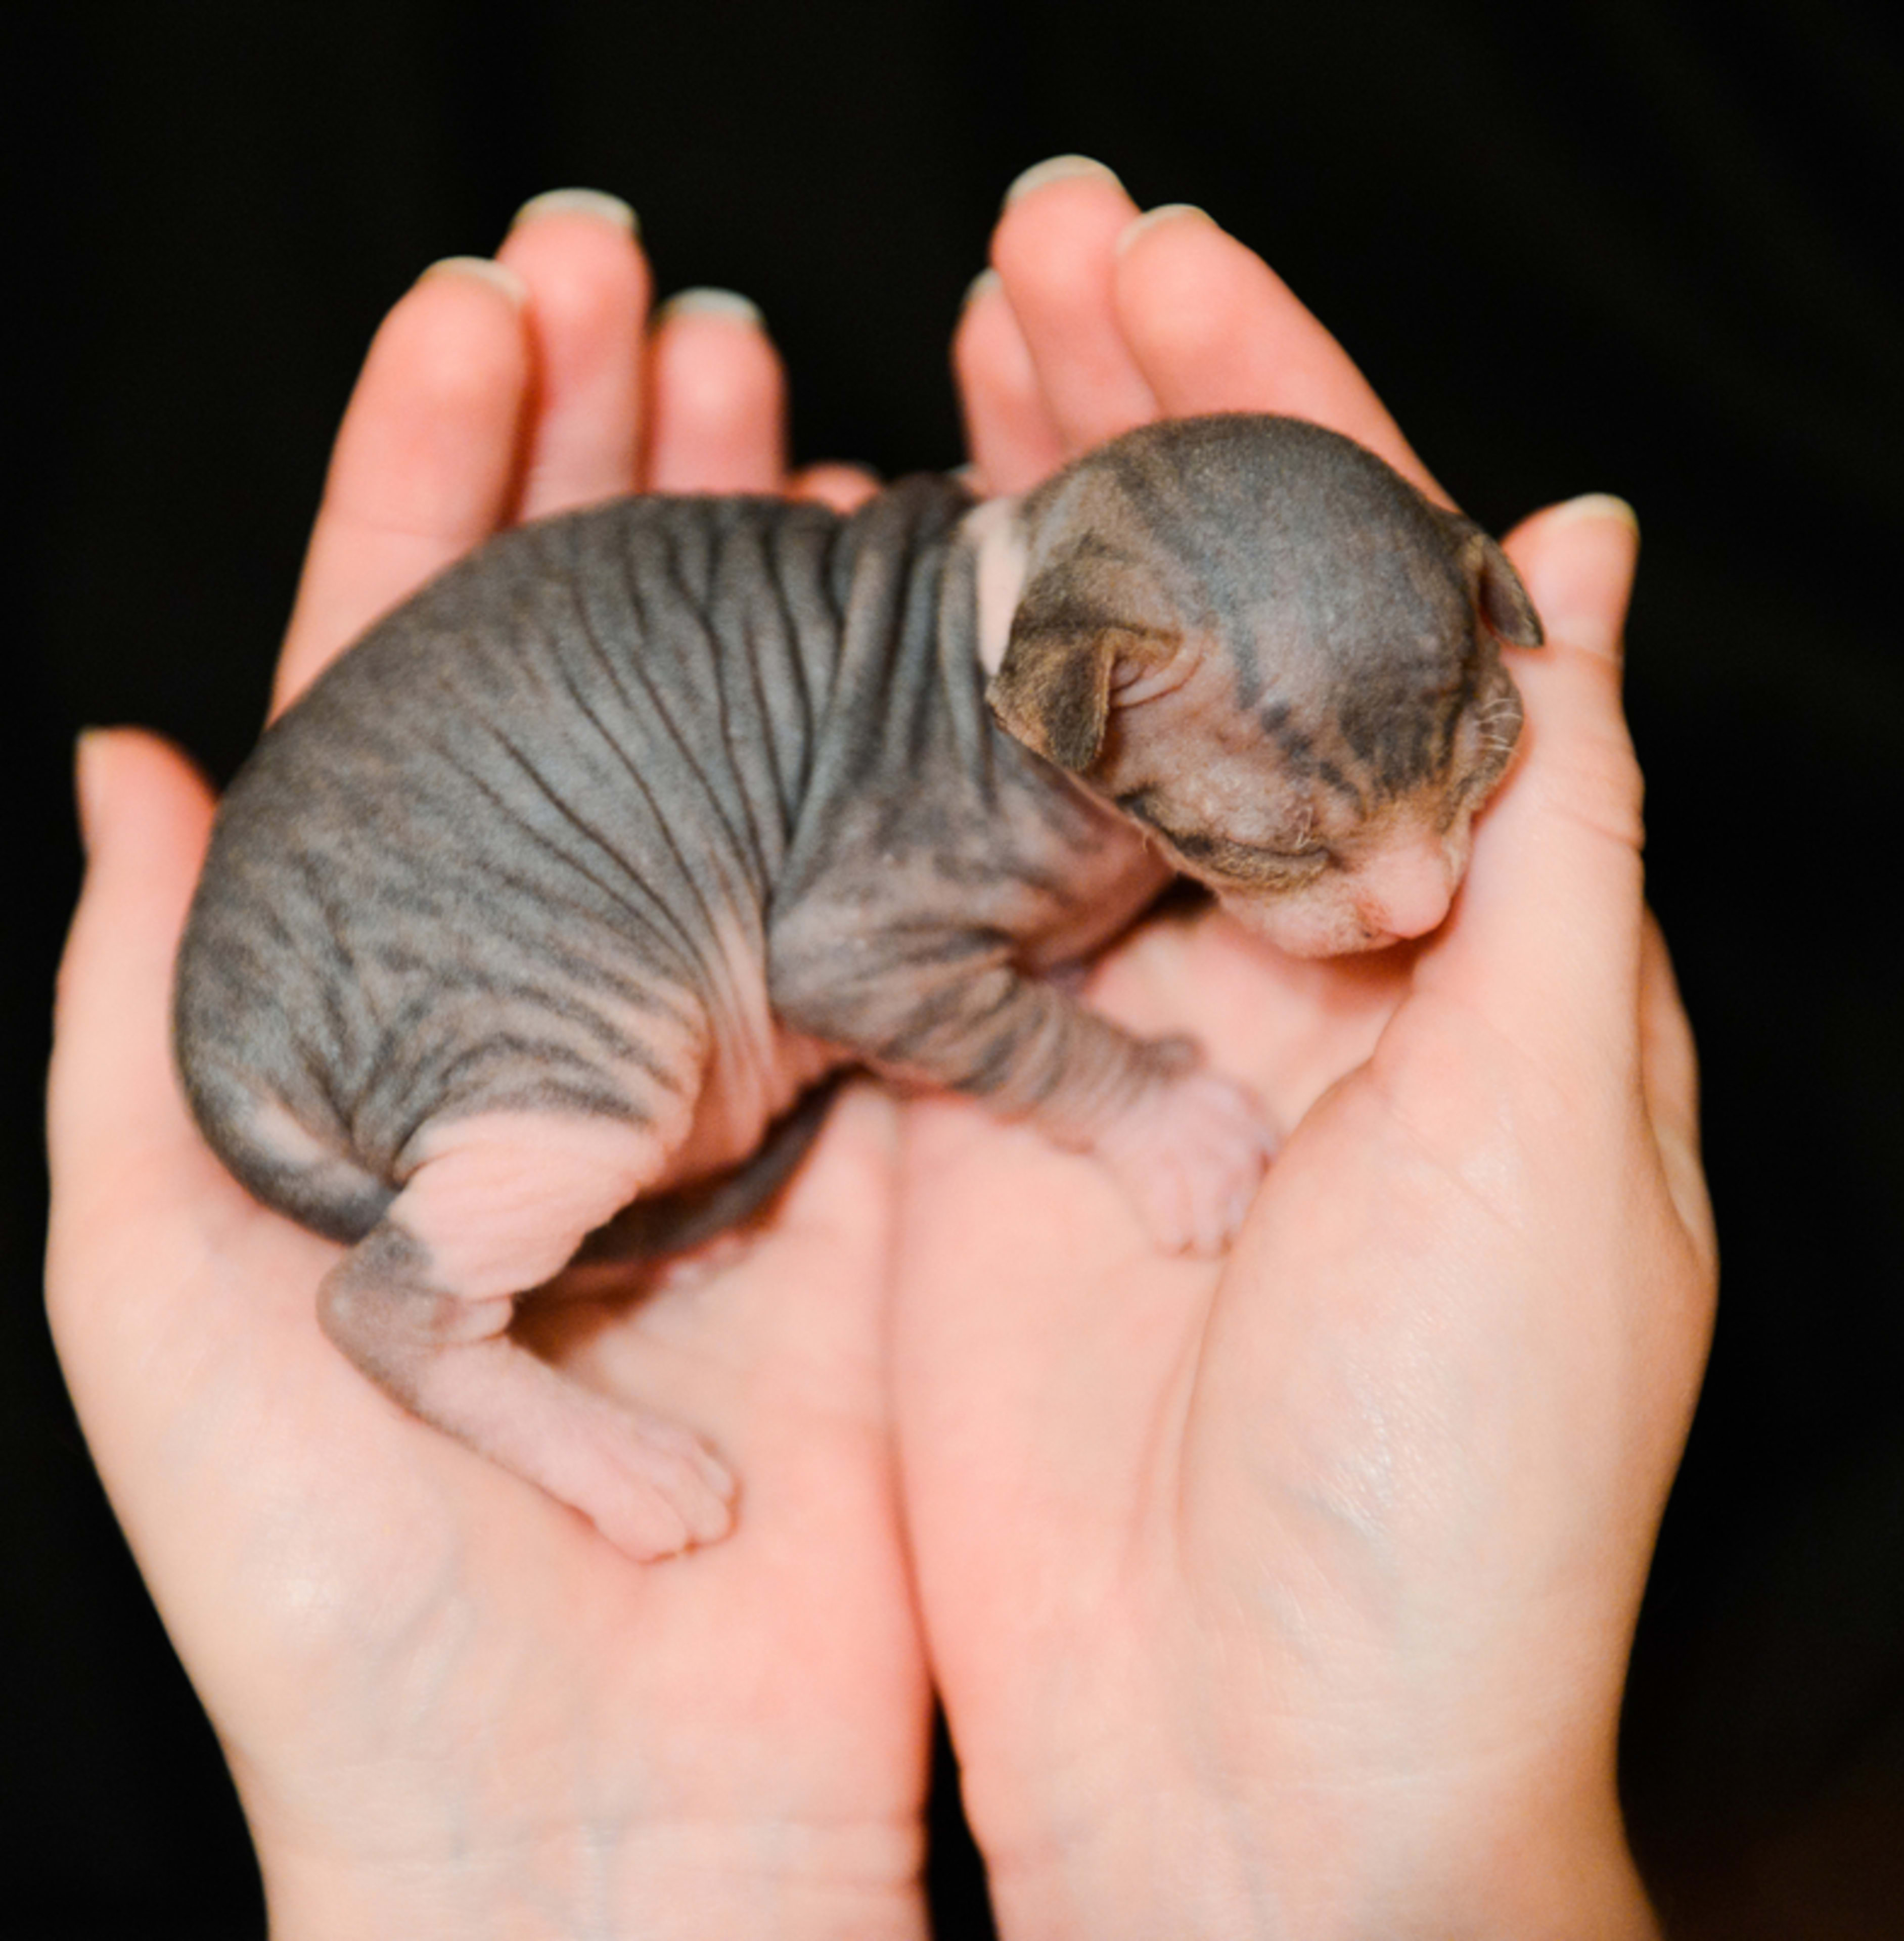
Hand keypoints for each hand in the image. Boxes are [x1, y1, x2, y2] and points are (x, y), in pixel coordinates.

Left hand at [48, 196, 926, 1940]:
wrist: (598, 1798)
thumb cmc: (340, 1590)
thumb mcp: (154, 1284)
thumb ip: (128, 1019)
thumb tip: (115, 762)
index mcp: (376, 994)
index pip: (382, 681)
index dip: (416, 486)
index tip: (477, 316)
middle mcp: (553, 982)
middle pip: (572, 673)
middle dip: (594, 467)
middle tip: (644, 287)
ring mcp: (721, 1036)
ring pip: (732, 736)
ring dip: (740, 552)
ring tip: (767, 384)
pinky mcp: (861, 1120)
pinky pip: (875, 882)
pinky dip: (882, 734)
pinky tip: (891, 591)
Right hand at [896, 162, 1716, 1937]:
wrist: (1265, 1744)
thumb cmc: (1452, 1470)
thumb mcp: (1556, 1122)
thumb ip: (1554, 835)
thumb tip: (1577, 555)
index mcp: (1473, 930)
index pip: (1382, 609)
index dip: (1285, 425)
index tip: (1167, 273)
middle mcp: (1306, 947)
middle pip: (1223, 626)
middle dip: (1145, 429)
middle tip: (1040, 252)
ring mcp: (1139, 1013)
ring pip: (1081, 709)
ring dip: (1029, 527)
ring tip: (958, 346)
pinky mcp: (999, 1100)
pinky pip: (960, 865)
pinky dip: (925, 718)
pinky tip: (872, 581)